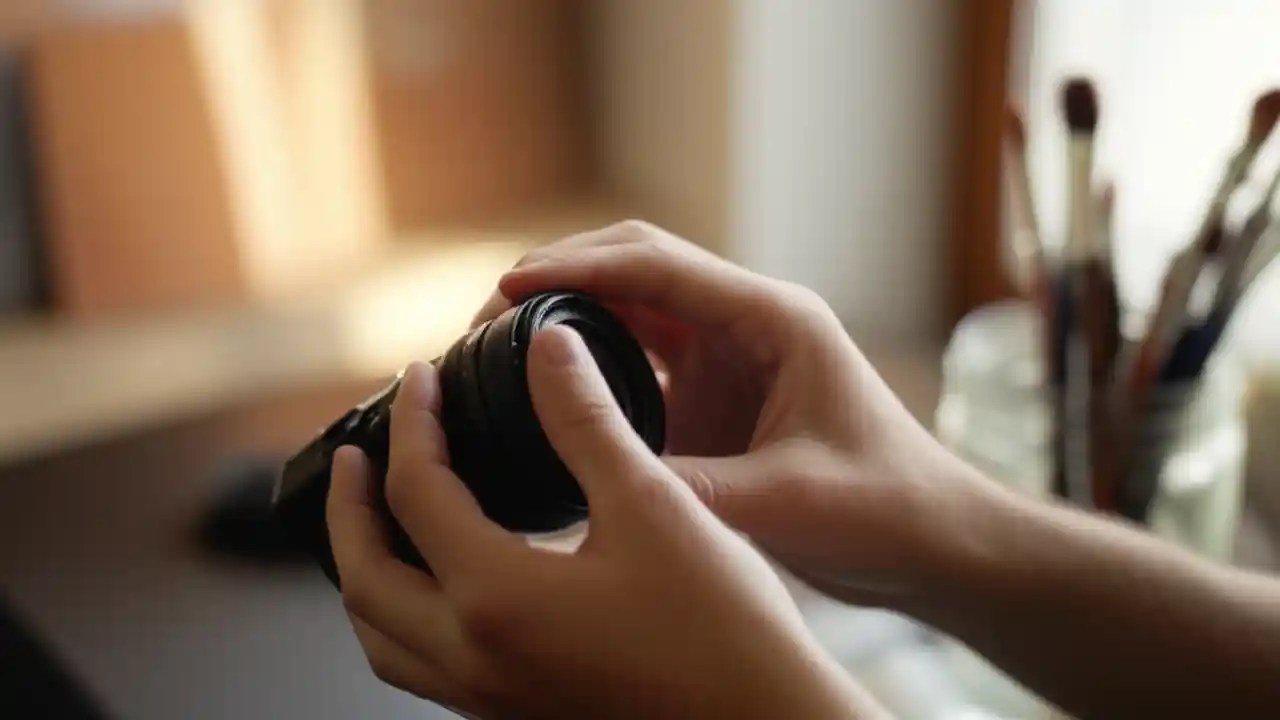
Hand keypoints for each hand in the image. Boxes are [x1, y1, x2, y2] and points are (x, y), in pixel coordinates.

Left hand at [326, 330, 881, 717]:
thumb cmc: (724, 633)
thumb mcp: (653, 506)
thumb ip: (587, 420)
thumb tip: (549, 349)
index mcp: (497, 598)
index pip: (417, 492)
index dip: (412, 421)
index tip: (420, 378)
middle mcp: (476, 659)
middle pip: (365, 577)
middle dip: (349, 507)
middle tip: (358, 453)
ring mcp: (492, 699)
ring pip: (382, 638)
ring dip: (366, 570)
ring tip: (381, 520)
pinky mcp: (518, 716)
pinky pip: (423, 667)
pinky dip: (405, 616)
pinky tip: (451, 585)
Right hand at [479, 221, 988, 605]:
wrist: (930, 539)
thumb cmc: (884, 508)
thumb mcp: (789, 501)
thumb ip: (697, 490)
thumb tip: (602, 477)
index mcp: (773, 319)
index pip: (658, 268)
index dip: (577, 269)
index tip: (509, 285)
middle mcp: (746, 324)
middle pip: (636, 268)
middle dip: (561, 275)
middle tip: (489, 308)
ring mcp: (729, 357)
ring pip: (633, 309)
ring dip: (571, 312)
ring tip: (498, 338)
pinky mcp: (715, 396)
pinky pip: (640, 358)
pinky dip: (590, 359)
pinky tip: (546, 383)